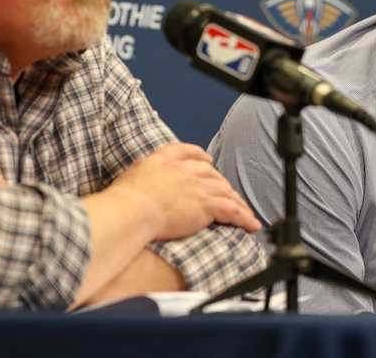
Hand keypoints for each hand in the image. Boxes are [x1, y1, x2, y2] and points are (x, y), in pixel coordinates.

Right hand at [108, 142, 260, 239]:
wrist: (132, 210)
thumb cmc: (124, 200)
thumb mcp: (132, 174)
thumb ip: (143, 171)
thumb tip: (141, 177)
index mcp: (165, 160)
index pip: (189, 152)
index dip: (201, 156)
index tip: (208, 160)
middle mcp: (185, 170)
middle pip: (211, 174)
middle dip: (221, 184)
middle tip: (228, 194)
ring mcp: (198, 186)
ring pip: (225, 192)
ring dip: (237, 202)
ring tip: (245, 212)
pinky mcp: (206, 204)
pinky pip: (231, 210)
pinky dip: (244, 217)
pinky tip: (251, 223)